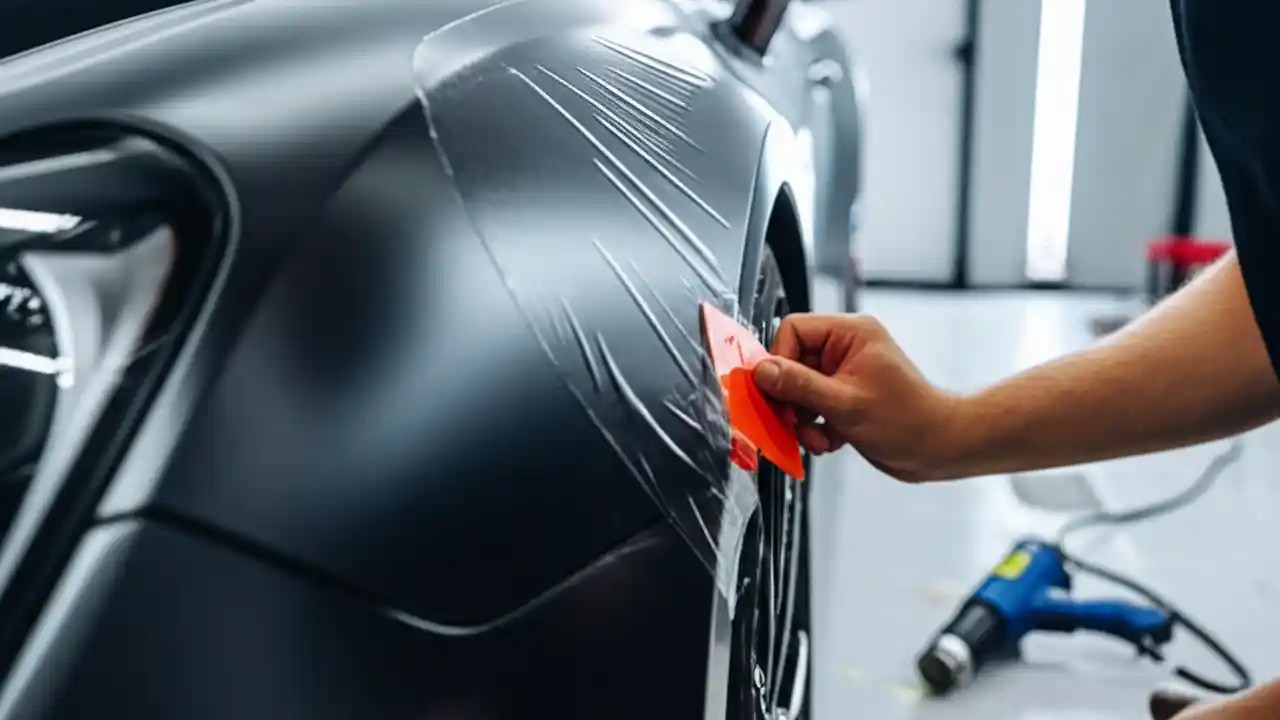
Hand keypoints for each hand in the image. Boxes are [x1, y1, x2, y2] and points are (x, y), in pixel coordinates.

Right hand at [753, 314, 960, 481]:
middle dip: (791, 398)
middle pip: (791, 362)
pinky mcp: (845, 397)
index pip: (793, 330)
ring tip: (816, 438)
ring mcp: (845, 373)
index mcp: (850, 334)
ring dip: (801, 418)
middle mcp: (846, 348)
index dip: (779, 361)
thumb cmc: (908, 422)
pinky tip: (829, 441)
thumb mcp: (845, 404)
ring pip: (798, 388)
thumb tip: (761, 371)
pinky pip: (812, 406)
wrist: (939, 449)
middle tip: (793, 422)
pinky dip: (814, 427)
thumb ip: (799, 385)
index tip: (776, 392)